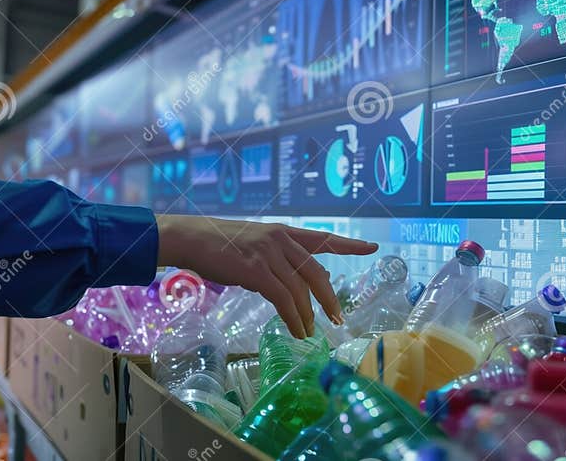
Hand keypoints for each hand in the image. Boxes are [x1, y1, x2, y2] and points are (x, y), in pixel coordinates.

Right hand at [155, 215, 377, 337]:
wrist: (193, 238)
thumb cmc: (220, 244)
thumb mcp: (255, 245)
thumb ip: (278, 260)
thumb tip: (299, 283)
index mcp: (283, 232)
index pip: (323, 238)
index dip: (349, 245)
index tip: (373, 247)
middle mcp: (281, 240)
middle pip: (317, 272)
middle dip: (330, 298)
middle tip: (339, 318)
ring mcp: (269, 254)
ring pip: (300, 290)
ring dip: (308, 315)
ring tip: (310, 332)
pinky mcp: (256, 271)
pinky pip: (283, 299)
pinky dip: (293, 318)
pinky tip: (297, 330)